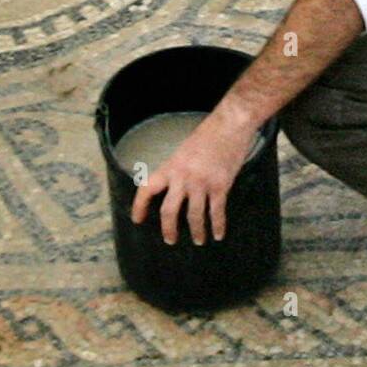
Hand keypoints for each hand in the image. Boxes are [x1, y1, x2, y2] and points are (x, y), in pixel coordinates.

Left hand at [131, 106, 258, 245]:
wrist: (230, 125)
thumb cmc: (208, 135)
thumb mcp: (184, 150)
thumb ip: (178, 170)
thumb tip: (176, 189)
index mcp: (170, 166)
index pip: (147, 189)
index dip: (139, 206)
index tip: (137, 219)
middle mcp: (182, 176)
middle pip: (168, 210)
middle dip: (168, 229)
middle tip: (170, 240)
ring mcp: (201, 182)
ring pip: (194, 216)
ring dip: (196, 232)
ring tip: (198, 241)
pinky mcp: (220, 185)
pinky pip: (216, 212)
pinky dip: (218, 226)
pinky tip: (219, 234)